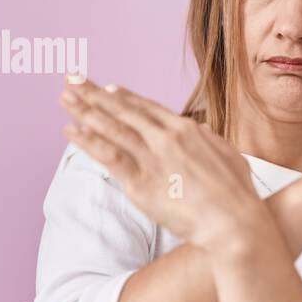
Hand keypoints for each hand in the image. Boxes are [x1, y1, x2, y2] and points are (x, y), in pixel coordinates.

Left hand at [58, 76, 268, 257]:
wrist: (233, 222)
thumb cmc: (237, 194)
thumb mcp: (228, 155)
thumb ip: (208, 139)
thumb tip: (197, 129)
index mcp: (187, 129)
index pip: (147, 108)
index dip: (124, 97)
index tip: (108, 89)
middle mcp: (165, 138)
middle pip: (122, 110)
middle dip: (94, 93)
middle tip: (73, 79)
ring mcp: (151, 159)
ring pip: (110, 128)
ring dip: (84, 110)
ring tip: (64, 97)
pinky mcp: (139, 183)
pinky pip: (107, 156)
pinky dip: (87, 141)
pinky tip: (70, 130)